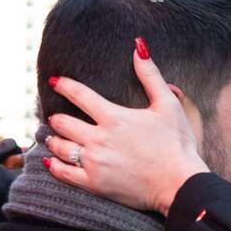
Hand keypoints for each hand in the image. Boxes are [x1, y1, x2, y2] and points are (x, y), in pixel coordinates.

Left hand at [45, 42, 208, 215]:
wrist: (179, 184)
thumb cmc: (177, 145)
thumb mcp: (168, 105)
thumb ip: (150, 75)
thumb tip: (139, 46)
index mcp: (113, 117)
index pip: (79, 94)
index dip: (64, 85)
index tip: (54, 82)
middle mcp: (99, 138)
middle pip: (63, 123)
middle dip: (56, 118)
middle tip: (54, 118)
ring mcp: (95, 162)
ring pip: (60, 147)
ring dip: (53, 140)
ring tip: (52, 138)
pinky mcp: (95, 184)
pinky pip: (64, 173)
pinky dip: (54, 166)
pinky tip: (51, 161)